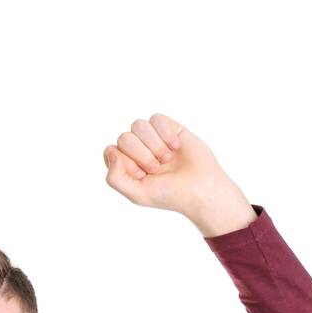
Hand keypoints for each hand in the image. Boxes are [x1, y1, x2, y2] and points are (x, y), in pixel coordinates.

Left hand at [103, 114, 254, 233]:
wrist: (200, 187)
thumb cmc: (169, 194)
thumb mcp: (137, 194)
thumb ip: (114, 178)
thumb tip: (112, 151)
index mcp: (126, 166)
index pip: (111, 151)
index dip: (126, 162)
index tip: (142, 175)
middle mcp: (137, 150)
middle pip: (124, 138)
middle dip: (142, 155)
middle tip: (157, 169)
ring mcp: (152, 138)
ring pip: (138, 125)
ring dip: (154, 144)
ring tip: (167, 158)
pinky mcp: (168, 127)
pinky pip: (156, 118)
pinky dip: (165, 133)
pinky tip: (176, 147)